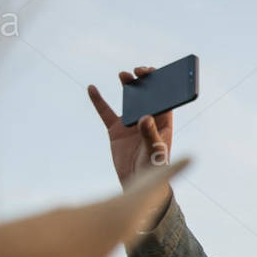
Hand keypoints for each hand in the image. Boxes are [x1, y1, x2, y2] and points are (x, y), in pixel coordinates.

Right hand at [87, 66, 174, 226]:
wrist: (137, 184)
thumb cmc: (153, 168)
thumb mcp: (154, 151)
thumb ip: (150, 135)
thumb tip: (145, 118)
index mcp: (162, 122)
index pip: (165, 97)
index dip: (161, 83)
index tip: (154, 74)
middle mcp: (147, 119)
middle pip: (147, 94)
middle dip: (144, 80)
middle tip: (138, 72)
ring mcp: (130, 123)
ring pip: (129, 99)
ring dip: (127, 85)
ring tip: (124, 75)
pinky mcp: (116, 131)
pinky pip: (105, 112)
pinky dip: (98, 101)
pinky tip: (92, 88)